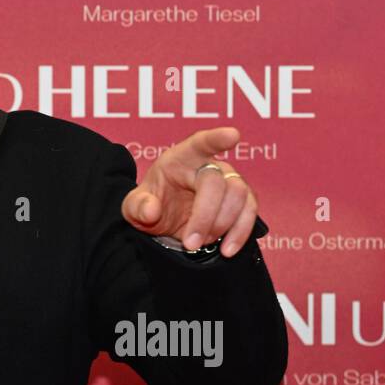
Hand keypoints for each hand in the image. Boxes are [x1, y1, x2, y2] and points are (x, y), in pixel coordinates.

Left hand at [120, 126, 258, 258]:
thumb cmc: (151, 205)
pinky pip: (250, 211)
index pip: (200, 143)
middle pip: (218, 183)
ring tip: (200, 244)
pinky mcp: (242, 199)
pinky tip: (227, 249)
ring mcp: (229, 180)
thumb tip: (151, 209)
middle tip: (190, 243)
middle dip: (205, 217)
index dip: (217, 138)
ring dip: (223, 225)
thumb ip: (137, 207)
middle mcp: (209, 164)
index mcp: (181, 158)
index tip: (233, 135)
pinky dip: (241, 232)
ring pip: (239, 196)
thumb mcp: (134, 208)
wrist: (165, 221)